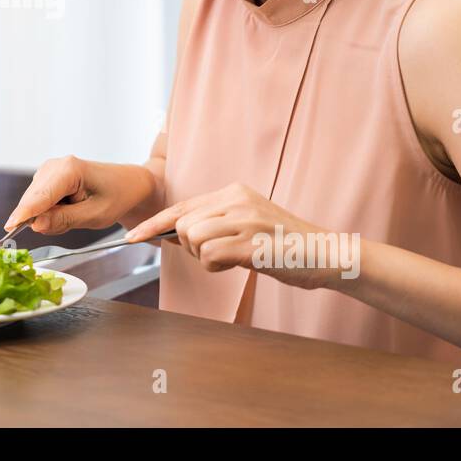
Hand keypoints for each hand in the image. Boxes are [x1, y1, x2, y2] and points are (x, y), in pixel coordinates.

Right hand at [3, 156, 154, 235]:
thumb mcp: (95, 215)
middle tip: (70, 224)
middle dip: (42, 219)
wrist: (127, 183)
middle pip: (33, 200)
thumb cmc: (117, 196)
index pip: (40, 196)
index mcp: (69, 169)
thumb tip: (35, 225)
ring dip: (48, 216)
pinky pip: (38, 201)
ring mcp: (49, 170)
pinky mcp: (47, 178)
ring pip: (33, 202)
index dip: (24, 214)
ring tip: (76, 213)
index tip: (9, 228)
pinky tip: (69, 209)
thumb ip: (64, 220)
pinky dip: (49, 211)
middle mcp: (55, 166)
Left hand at [125, 183, 356, 290]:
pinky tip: (239, 265)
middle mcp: (237, 200)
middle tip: (218, 255)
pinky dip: (217, 267)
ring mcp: (245, 220)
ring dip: (205, 259)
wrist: (328, 255)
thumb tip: (175, 233)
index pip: (181, 206)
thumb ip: (216, 222)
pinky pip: (209, 256)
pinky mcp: (252, 243)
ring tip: (233, 260)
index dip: (153, 224)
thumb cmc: (286, 246)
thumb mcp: (249, 222)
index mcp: (234, 192)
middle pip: (182, 225)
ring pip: (193, 240)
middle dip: (189, 247)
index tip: (132, 237)